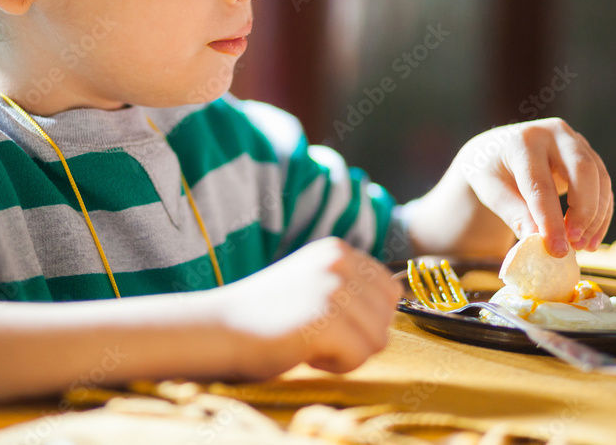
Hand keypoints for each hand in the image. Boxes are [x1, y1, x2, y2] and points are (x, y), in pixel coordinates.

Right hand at [212, 237, 401, 378]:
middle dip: (358, 336)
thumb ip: (351, 285)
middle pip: (387, 318)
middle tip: (317, 332)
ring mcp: (333, 289)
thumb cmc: (268, 314)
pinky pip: (360, 358)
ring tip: (309, 340)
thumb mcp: (314, 281)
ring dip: (346, 352)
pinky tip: (304, 351)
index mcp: (339, 250)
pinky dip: (335, 365)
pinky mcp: (326, 319)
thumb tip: (395, 302)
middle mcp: (340, 262)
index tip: (329, 319)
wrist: (220, 327)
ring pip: (378, 341)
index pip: (390, 290)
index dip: (366, 317)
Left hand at [453, 117, 612, 256]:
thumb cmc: (492, 172)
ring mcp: (575, 142)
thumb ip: (514, 214)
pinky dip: (600, 214)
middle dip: (583, 212)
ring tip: (583, 247)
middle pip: (582, 171)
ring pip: (598, 179)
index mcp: (523, 141)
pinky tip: (590, 239)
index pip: (540, 183)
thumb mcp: (492, 191)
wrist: (498, 152)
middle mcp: (554, 134)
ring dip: (595, 217)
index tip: (556, 249)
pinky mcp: (589, 155)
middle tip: (574, 244)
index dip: (550, 219)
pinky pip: (603, 186)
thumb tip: (537, 241)